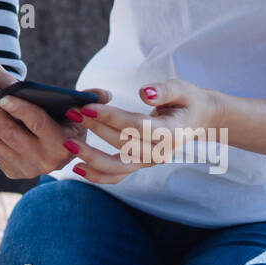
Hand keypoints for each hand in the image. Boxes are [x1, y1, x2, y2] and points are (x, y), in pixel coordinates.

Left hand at [0, 83, 90, 178]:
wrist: (56, 150)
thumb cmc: (66, 122)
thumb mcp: (79, 114)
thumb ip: (88, 101)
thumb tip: (104, 94)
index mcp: (63, 146)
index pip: (39, 125)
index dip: (22, 110)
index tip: (4, 95)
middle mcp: (45, 162)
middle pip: (10, 133)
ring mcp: (26, 170)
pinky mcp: (12, 172)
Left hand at [76, 79, 223, 169]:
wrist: (197, 121)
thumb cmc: (186, 100)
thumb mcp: (182, 89)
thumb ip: (164, 91)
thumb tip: (144, 93)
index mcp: (171, 133)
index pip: (136, 126)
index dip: (111, 117)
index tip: (87, 107)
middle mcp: (160, 152)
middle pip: (122, 143)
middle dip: (95, 128)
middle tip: (71, 113)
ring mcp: (149, 162)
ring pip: (117, 166)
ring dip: (91, 156)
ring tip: (68, 143)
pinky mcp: (140, 165)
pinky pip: (117, 176)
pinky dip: (97, 176)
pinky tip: (77, 168)